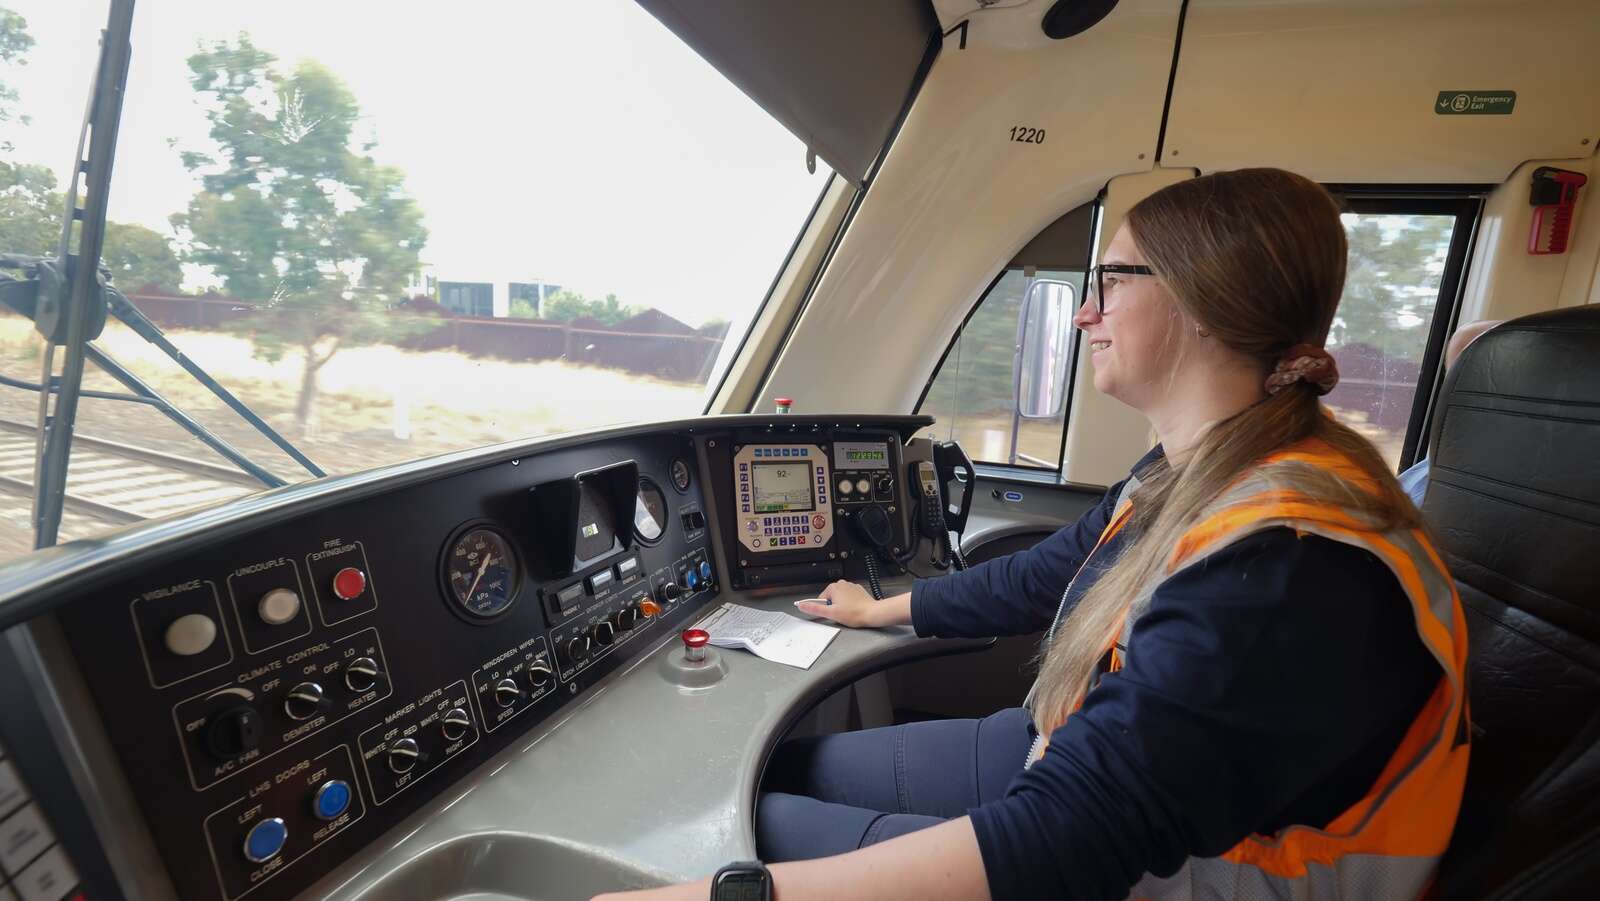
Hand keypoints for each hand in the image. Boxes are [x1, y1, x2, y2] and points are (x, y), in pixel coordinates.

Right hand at [793, 581, 908, 628]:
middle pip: (831, 598)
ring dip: (842, 605)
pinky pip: (849, 598)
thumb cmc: (854, 614)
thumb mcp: (831, 613)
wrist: (872, 613)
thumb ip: (815, 609)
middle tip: (842, 614)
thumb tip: (802, 605)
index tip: (833, 614)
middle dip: (834, 607)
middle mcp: (842, 584)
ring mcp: (851, 586)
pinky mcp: (858, 590)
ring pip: (840, 598)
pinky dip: (850, 603)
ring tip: (849, 612)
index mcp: (834, 587)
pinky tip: (854, 609)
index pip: (822, 599)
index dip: (826, 609)